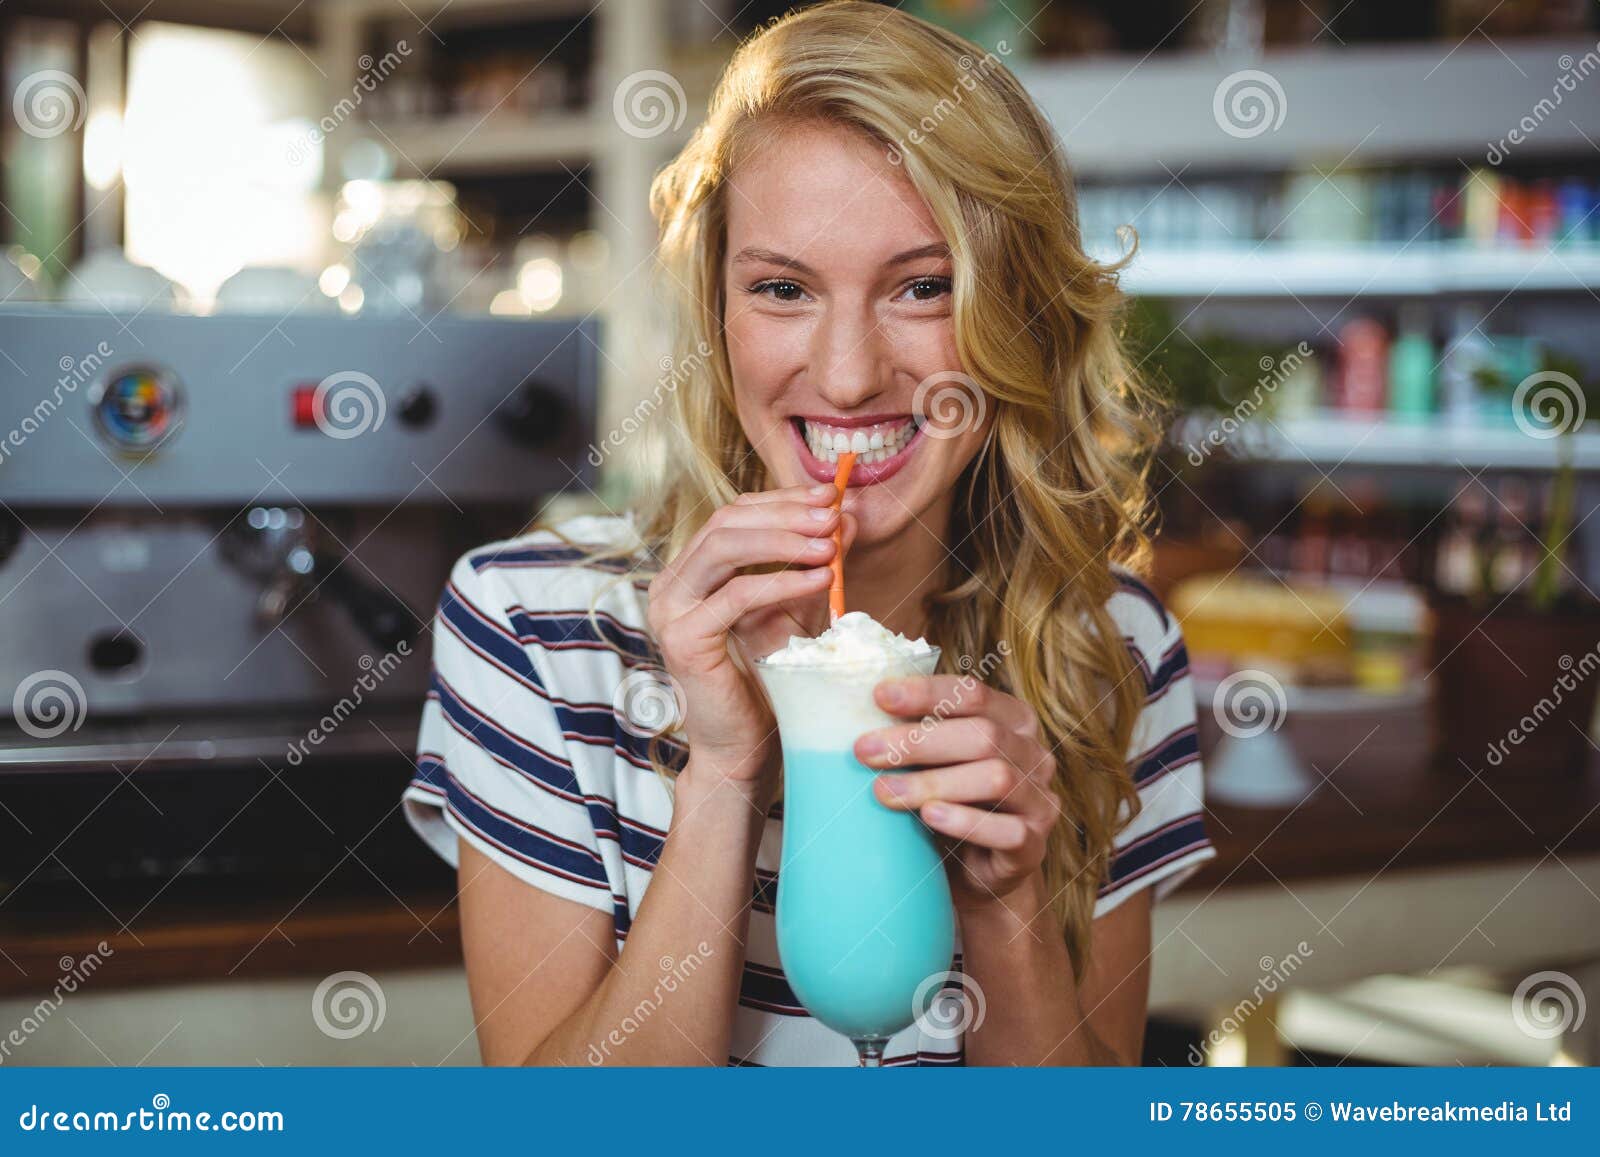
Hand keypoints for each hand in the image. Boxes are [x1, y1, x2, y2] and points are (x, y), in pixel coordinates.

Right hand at [646, 483, 856, 797]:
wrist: (746, 749)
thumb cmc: (770, 682)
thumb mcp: (799, 609)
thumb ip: (817, 562)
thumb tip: (850, 514)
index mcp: (691, 570)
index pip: (734, 514)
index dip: (783, 499)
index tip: (832, 494)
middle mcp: (671, 583)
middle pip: (727, 521)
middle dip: (786, 513)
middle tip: (834, 514)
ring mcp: (670, 609)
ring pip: (725, 547)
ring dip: (784, 540)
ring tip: (830, 543)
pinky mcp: (682, 638)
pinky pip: (736, 595)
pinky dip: (782, 581)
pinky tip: (821, 579)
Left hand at [854, 675, 1059, 907]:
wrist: (978, 873)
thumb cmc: (951, 803)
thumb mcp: (935, 763)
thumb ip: (916, 736)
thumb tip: (853, 711)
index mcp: (1013, 721)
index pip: (973, 694)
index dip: (926, 693)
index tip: (878, 696)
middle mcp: (1034, 755)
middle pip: (982, 735)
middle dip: (918, 741)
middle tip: (864, 751)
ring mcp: (1040, 801)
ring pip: (996, 779)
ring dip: (933, 783)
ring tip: (883, 792)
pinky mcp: (1035, 845)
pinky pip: (1008, 831)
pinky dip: (966, 822)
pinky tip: (930, 817)